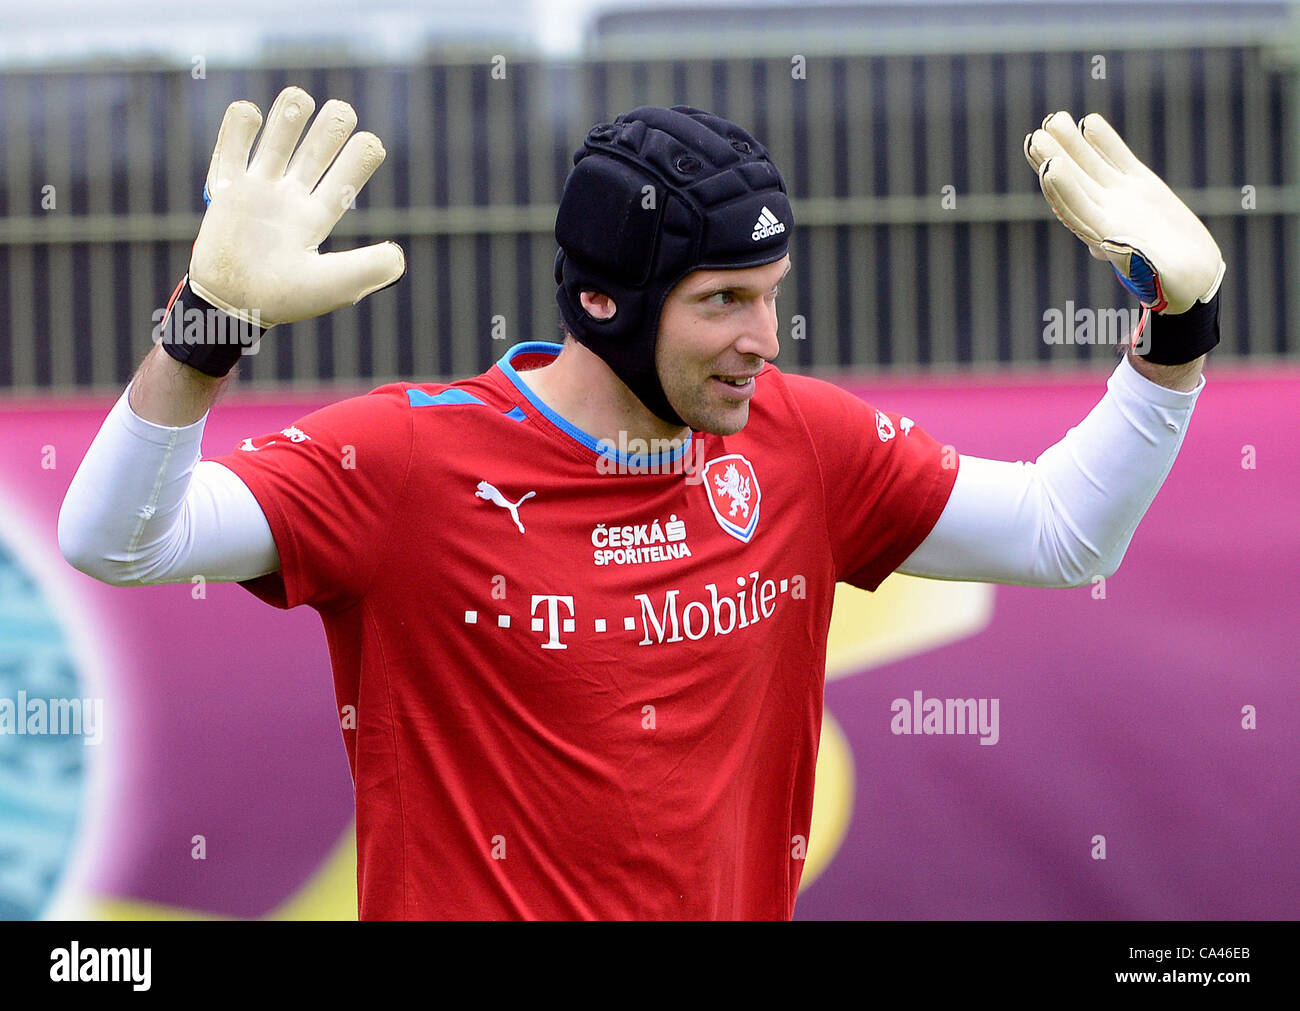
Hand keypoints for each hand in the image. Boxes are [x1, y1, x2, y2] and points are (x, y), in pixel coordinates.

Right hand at [190, 86, 405, 325]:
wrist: (230, 306)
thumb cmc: (284, 300)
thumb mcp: (335, 286)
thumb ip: (369, 269)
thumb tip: (398, 254)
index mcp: (318, 218)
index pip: (346, 175)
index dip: (361, 156)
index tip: (371, 144)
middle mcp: (291, 198)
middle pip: (318, 148)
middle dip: (331, 125)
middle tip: (341, 112)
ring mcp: (258, 190)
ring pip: (279, 137)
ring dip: (291, 112)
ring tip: (301, 100)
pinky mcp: (225, 188)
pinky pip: (233, 144)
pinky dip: (241, 123)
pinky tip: (251, 116)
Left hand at [1024, 111, 1223, 315]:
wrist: (1193, 277)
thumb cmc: (1175, 282)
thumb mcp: (1156, 274)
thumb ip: (1134, 258)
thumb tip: (1106, 246)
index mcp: (1104, 238)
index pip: (1076, 208)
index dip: (1061, 187)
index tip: (1049, 165)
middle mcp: (1105, 215)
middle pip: (1074, 183)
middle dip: (1056, 159)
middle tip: (1037, 135)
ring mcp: (1121, 199)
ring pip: (1091, 167)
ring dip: (1072, 144)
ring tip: (1054, 119)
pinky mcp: (1141, 187)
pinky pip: (1118, 160)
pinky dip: (1105, 142)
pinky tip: (1089, 122)